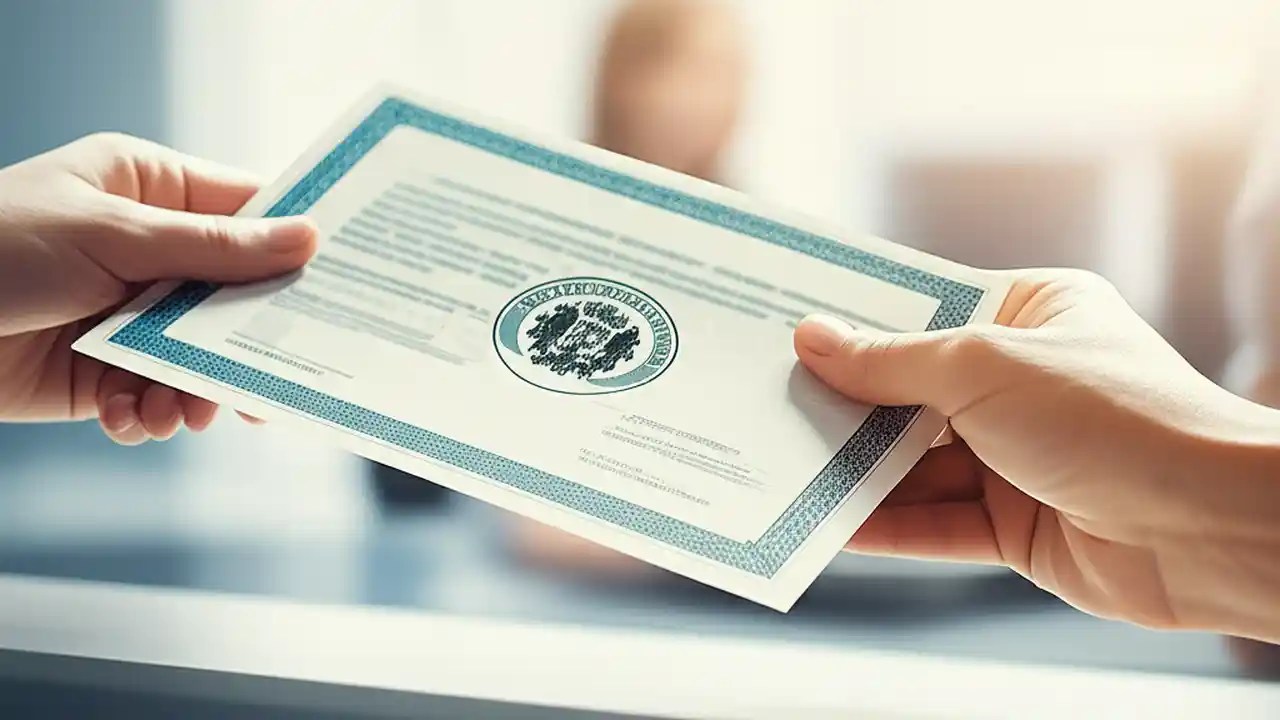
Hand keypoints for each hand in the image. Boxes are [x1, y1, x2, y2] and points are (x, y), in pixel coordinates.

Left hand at [0, 133, 316, 442]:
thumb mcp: (113, 237)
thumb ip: (214, 247)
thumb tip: (307, 238)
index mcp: (149, 188)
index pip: (246, 210)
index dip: (294, 244)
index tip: (338, 282)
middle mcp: (147, 249)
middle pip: (235, 295)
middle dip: (248, 342)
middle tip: (275, 382)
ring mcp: (128, 312)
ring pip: (203, 355)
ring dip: (197, 390)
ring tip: (180, 411)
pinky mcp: (105, 370)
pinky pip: (157, 393)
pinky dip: (151, 413)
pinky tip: (129, 416)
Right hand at [793, 269, 1279, 641]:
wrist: (1208, 528)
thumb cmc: (1113, 417)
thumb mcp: (985, 366)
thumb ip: (891, 362)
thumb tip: (812, 340)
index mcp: (1031, 316)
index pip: (925, 310)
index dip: (857, 317)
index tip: (787, 320)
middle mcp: (1021, 383)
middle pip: (909, 390)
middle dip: (844, 399)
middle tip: (764, 395)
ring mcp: (1017, 456)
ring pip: (914, 462)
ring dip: (854, 466)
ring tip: (778, 461)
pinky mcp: (1014, 525)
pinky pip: (933, 522)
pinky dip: (883, 524)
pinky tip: (826, 522)